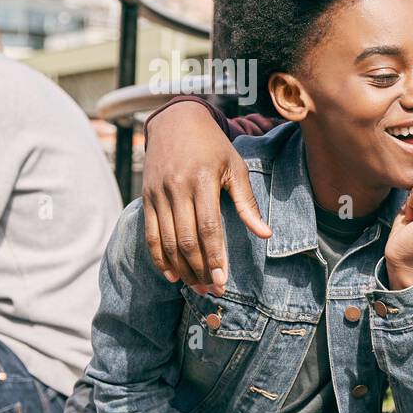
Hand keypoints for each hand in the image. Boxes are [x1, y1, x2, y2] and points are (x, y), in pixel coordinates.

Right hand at [142, 102, 271, 295]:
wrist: (176, 121)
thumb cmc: (213, 147)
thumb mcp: (236, 168)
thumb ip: (247, 203)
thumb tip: (265, 234)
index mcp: (202, 181)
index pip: (208, 228)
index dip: (214, 256)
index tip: (222, 280)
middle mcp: (177, 189)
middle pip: (185, 239)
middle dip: (199, 269)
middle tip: (211, 290)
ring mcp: (158, 194)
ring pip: (166, 240)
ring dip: (181, 268)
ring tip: (196, 286)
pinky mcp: (146, 197)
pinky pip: (150, 233)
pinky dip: (159, 257)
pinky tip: (171, 274)